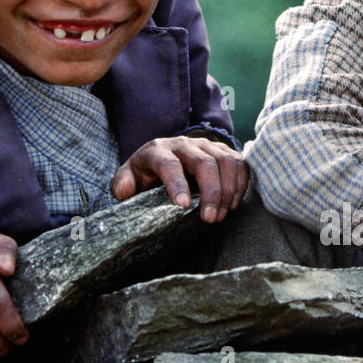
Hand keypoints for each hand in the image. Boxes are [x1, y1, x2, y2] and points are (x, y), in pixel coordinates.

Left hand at [110, 135, 248, 222]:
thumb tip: (125, 189)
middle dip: (210, 192)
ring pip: (226, 162)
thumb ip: (122, 183)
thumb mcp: (128, 178)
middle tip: (210, 219)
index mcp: (158, 150)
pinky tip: (232, 204)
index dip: (177, 184)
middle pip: (204, 163)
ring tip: (221, 215)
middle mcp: (184, 143)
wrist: (162, 159)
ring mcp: (206, 145)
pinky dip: (240, 184)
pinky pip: (240, 163)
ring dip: (228, 190)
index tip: (182, 206)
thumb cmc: (145, 174)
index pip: (169, 164)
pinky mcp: (223, 151)